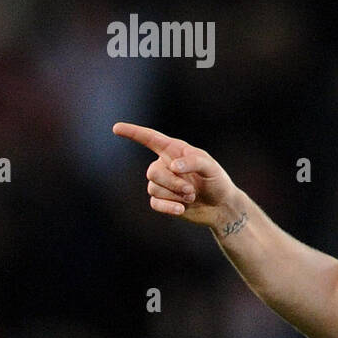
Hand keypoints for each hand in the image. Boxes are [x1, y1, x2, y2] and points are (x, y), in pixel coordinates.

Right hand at [112, 122, 237, 227]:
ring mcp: (162, 183)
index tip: (116, 128)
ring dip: (175, 194)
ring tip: (192, 196)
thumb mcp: (211, 167)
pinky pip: (155, 203)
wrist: (221, 206)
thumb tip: (172, 165)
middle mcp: (165, 165)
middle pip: (152, 172)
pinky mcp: (162, 200)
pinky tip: (181, 210)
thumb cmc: (217, 181)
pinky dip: (168, 207)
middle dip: (173, 182)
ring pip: (153, 188)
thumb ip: (193, 161)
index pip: (151, 138)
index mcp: (175, 151)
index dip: (133, 133)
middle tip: (191, 190)